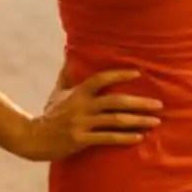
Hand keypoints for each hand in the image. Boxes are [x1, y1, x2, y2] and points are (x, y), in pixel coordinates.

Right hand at [15, 69, 162, 162]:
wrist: (33, 139)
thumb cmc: (50, 113)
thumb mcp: (58, 91)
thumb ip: (68, 74)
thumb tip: (70, 51)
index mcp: (78, 93)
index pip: (101, 79)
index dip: (119, 75)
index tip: (138, 74)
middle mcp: (81, 107)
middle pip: (115, 102)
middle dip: (139, 103)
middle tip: (158, 104)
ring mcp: (81, 124)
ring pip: (115, 121)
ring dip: (138, 121)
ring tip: (155, 121)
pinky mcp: (81, 141)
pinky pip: (107, 138)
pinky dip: (124, 138)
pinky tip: (139, 137)